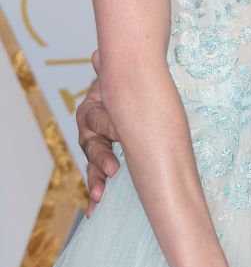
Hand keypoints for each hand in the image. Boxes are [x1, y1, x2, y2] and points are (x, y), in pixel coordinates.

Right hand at [77, 50, 121, 213]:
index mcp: (95, 106)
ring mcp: (99, 146)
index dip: (106, 126)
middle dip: (100, 159)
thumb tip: (98, 55)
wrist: (143, 95)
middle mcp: (93, 127)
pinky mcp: (106, 162)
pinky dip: (95, 192)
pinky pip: (97, 178)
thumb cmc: (135, 86)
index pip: (94, 118)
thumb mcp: (124, 81)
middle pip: (91, 145)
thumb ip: (110, 74)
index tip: (118, 135)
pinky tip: (93, 211)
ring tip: (100, 196)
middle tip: (112, 170)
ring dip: (95, 181)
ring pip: (92, 164)